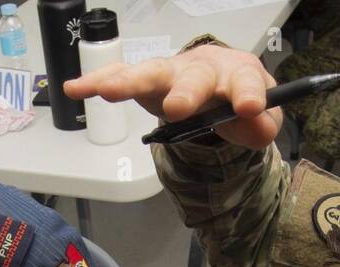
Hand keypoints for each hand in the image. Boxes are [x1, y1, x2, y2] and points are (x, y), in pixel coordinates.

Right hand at [63, 44, 282, 149]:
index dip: (247, 94)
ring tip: (108, 91)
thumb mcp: (261, 119)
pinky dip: (98, 81)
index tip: (249, 108)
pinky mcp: (148, 81)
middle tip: (177, 109)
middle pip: (193, 77)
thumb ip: (262, 125)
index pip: (245, 82)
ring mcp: (172, 73)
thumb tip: (255, 125)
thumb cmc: (238, 99)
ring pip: (152, 73)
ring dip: (129, 81)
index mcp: (237, 74)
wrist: (220, 85)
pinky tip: (76, 88)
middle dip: (185, 92)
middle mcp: (202, 68)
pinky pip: (121, 78)